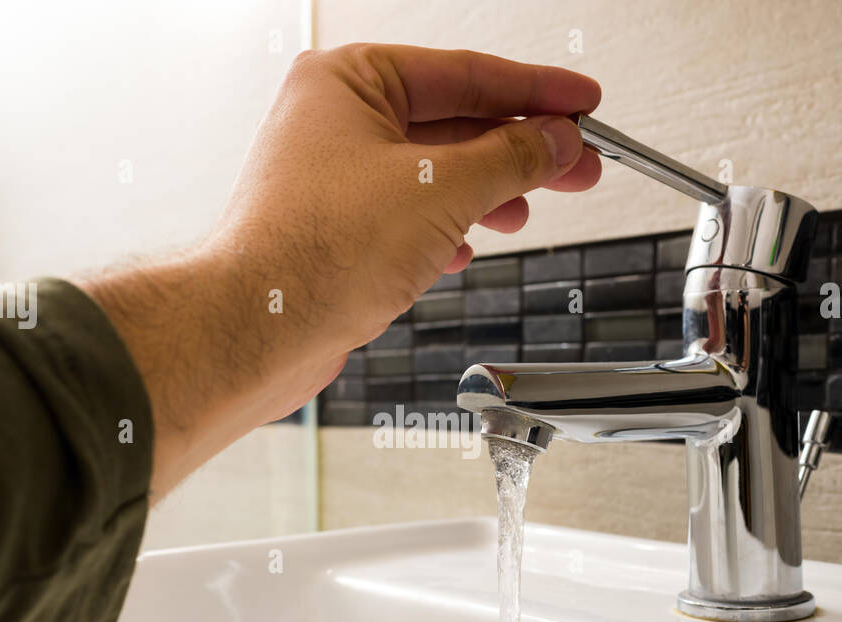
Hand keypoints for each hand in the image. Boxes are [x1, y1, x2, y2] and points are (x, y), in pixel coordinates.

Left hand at [84, 44, 601, 498]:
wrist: (261, 328)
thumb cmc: (316, 251)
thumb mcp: (443, 190)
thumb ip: (511, 158)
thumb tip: (553, 140)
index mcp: (349, 81)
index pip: (465, 73)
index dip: (535, 92)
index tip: (580, 104)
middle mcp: (333, 122)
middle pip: (453, 123)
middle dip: (519, 150)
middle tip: (574, 164)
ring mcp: (331, 178)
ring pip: (432, 174)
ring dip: (486, 193)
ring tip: (524, 209)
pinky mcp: (334, 231)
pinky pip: (406, 216)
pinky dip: (444, 230)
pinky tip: (464, 247)